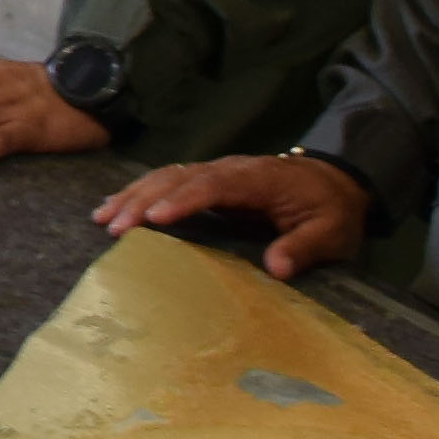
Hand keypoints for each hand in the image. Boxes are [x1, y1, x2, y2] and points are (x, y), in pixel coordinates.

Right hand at [92, 147, 374, 275]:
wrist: (335, 178)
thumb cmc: (331, 209)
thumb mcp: (332, 232)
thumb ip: (304, 247)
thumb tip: (277, 269)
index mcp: (258, 179)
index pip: (214, 185)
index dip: (184, 200)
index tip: (156, 218)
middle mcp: (230, 169)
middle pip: (179, 177)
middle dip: (144, 200)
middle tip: (115, 228)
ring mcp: (216, 170)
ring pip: (167, 175)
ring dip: (134, 195)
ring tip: (103, 218)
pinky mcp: (209, 179)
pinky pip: (168, 180)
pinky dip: (139, 191)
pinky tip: (116, 206)